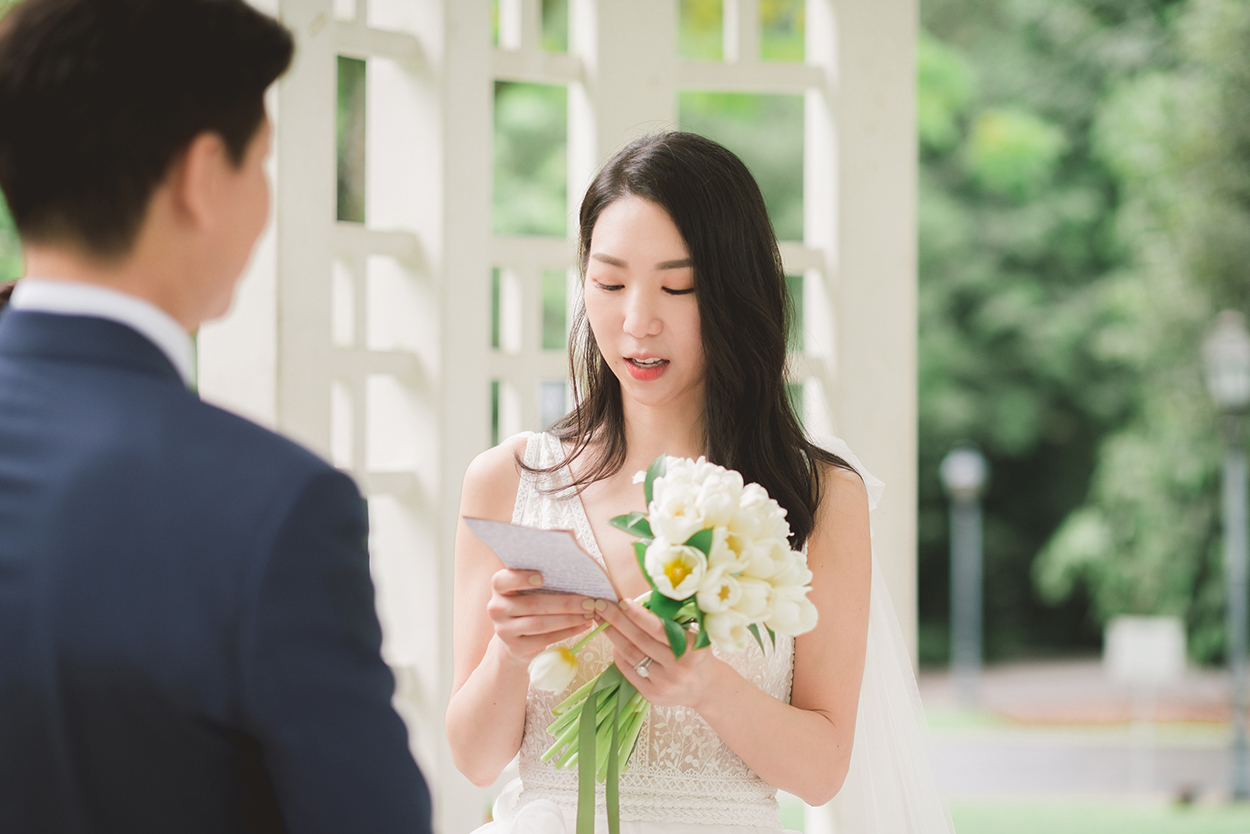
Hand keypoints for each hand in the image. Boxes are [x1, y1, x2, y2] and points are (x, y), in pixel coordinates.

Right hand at [487, 569, 596, 664]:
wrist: (515, 638)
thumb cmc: (529, 604)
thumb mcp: (527, 590)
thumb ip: (541, 579)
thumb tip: (574, 568)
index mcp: (499, 588)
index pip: (502, 581)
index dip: (520, 578)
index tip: (542, 577)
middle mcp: (497, 608)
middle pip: (532, 604)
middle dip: (565, 603)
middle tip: (589, 601)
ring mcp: (504, 630)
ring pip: (540, 623)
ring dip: (569, 619)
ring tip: (589, 614)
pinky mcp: (516, 647)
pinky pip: (545, 639)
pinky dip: (567, 632)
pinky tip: (582, 625)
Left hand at [596, 597, 721, 707]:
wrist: (705, 688)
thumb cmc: (695, 655)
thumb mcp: (693, 637)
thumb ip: (671, 623)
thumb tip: (638, 605)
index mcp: (691, 649)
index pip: (658, 629)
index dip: (638, 615)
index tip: (622, 601)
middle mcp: (677, 667)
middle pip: (640, 640)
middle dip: (617, 620)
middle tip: (601, 605)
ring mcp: (664, 683)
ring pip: (631, 655)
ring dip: (614, 636)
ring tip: (602, 621)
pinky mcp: (652, 694)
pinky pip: (629, 671)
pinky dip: (619, 655)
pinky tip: (614, 643)